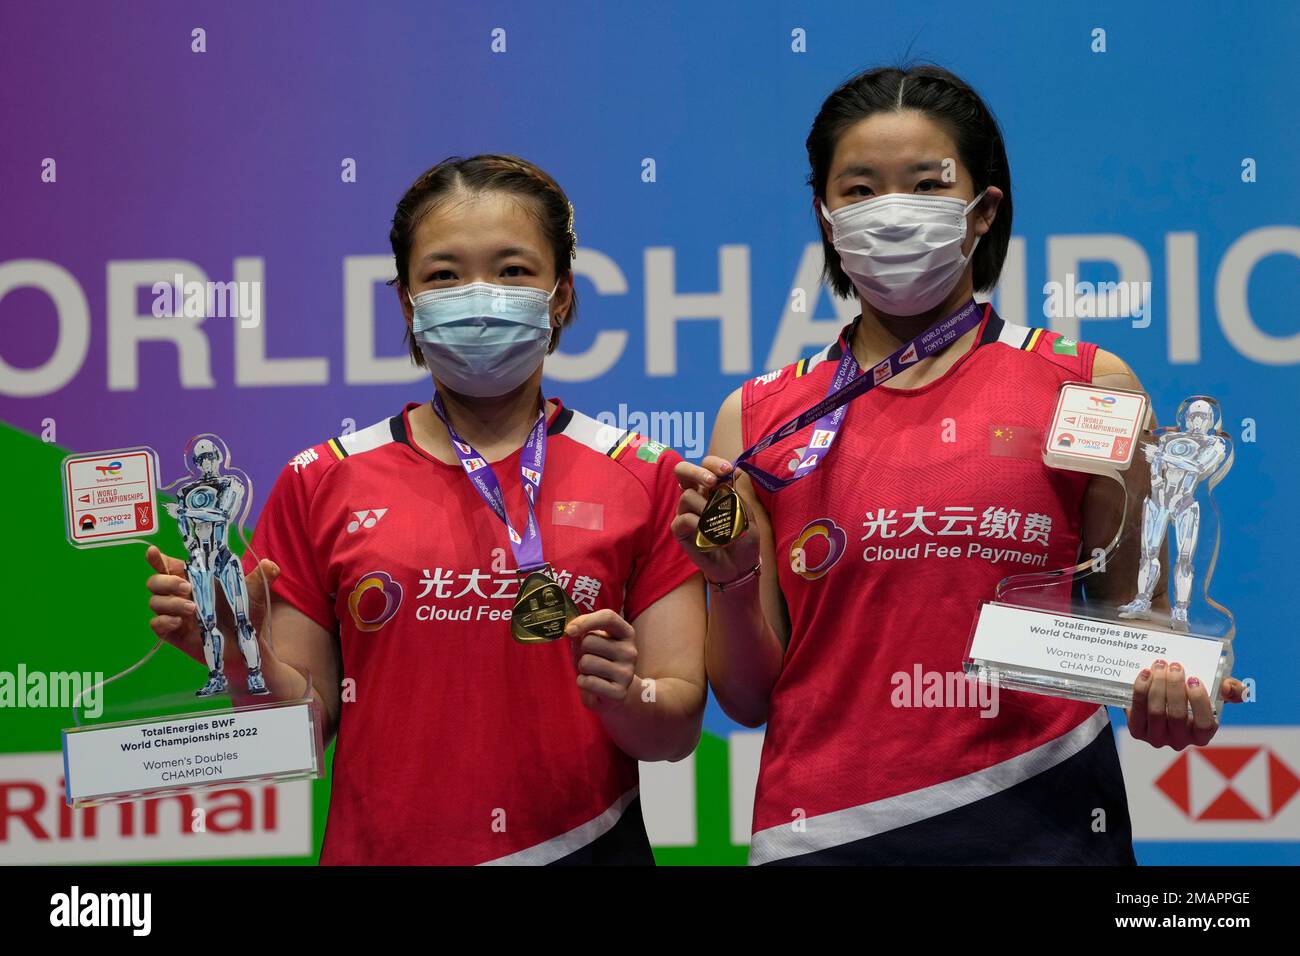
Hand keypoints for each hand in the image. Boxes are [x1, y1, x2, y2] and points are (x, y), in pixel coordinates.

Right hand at [145, 545, 280, 673]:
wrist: (248, 645)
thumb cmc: (246, 614)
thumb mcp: (254, 592)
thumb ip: (262, 576)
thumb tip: (271, 564)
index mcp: (193, 579)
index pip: (167, 565)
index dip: (156, 558)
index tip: (152, 552)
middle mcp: (180, 595)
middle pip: (155, 582)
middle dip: (166, 581)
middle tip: (188, 587)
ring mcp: (175, 614)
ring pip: (155, 602)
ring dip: (170, 602)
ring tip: (193, 608)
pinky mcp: (174, 634)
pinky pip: (156, 625)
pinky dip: (164, 621)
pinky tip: (179, 622)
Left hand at [565, 608, 637, 712]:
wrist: (612, 693)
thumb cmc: (598, 660)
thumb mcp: (591, 641)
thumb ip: (583, 631)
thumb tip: (571, 630)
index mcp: (626, 633)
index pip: (608, 617)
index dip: (586, 621)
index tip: (570, 630)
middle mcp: (630, 651)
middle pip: (589, 641)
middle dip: (580, 651)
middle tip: (590, 659)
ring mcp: (627, 673)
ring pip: (586, 662)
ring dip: (581, 668)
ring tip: (592, 673)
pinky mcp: (619, 692)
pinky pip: (587, 682)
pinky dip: (583, 683)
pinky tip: (593, 685)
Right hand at [671, 456, 760, 585]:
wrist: (739, 565)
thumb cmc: (742, 537)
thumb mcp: (746, 514)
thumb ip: (736, 495)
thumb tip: (733, 473)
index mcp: (712, 488)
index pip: (706, 466)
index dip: (713, 463)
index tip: (727, 470)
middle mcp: (696, 496)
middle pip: (682, 471)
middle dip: (695, 471)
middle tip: (711, 482)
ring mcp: (686, 512)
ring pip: (687, 496)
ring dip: (706, 507)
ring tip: (720, 524)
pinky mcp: (680, 530)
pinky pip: (683, 519)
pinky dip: (698, 524)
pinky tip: (710, 535)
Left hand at [1127, 659, 1246, 749]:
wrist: (1157, 694)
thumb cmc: (1188, 692)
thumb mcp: (1211, 688)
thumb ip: (1229, 689)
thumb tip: (1241, 690)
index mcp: (1201, 734)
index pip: (1205, 725)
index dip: (1199, 702)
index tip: (1194, 680)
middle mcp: (1180, 740)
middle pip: (1177, 716)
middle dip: (1175, 687)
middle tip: (1174, 666)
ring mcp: (1157, 738)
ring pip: (1156, 713)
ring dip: (1157, 686)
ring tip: (1159, 666)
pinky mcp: (1137, 731)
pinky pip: (1138, 711)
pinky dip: (1140, 690)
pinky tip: (1145, 674)